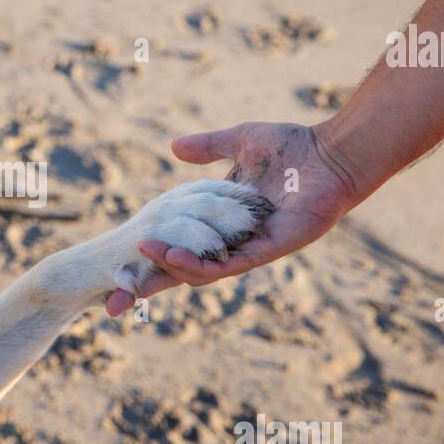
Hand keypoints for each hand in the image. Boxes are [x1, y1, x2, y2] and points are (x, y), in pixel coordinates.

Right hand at [104, 122, 360, 314]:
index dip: (146, 260)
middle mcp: (232, 242)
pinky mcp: (268, 251)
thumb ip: (208, 147)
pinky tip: (175, 257)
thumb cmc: (295, 146)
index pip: (178, 246)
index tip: (112, 274)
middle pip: (181, 272)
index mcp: (222, 221)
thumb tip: (173, 147)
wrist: (333, 152)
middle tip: (111, 303)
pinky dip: (199, 265)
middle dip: (145, 289)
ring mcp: (249, 250)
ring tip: (143, 254)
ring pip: (200, 272)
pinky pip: (228, 266)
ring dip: (169, 267)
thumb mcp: (240, 141)